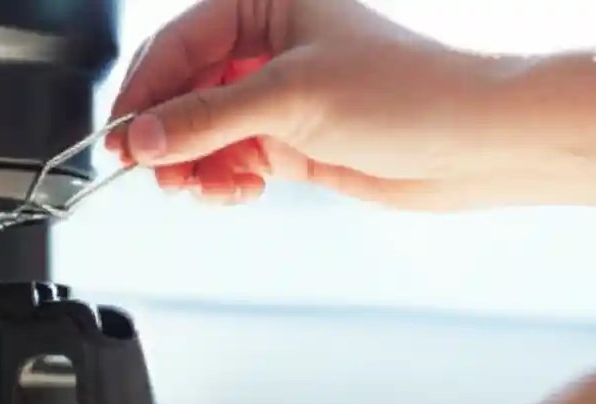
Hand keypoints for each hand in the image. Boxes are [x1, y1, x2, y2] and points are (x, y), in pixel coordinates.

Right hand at [106, 0, 522, 208]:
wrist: (476, 144)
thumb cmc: (409, 91)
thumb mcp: (291, 97)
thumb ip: (206, 120)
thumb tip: (142, 139)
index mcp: (269, 3)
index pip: (180, 42)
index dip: (144, 91)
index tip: (119, 137)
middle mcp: (269, 46)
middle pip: (184, 89)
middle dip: (164, 133)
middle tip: (144, 169)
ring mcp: (277, 97)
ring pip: (202, 131)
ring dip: (189, 164)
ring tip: (190, 188)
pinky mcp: (289, 142)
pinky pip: (230, 161)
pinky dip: (219, 180)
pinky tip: (227, 192)